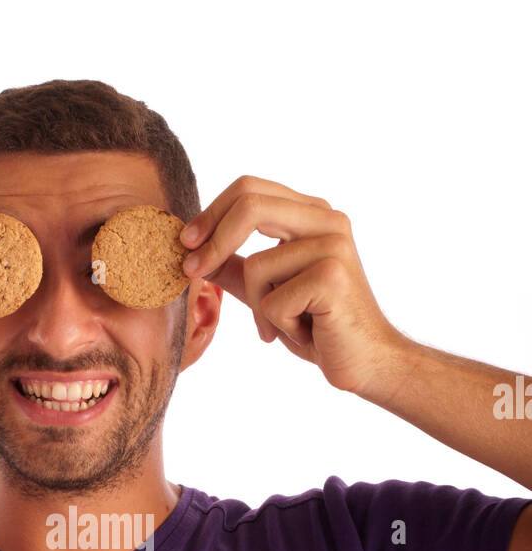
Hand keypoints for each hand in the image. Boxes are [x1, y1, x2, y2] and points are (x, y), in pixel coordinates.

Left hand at [179, 175, 405, 392]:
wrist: (364, 361)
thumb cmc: (317, 326)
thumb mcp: (266, 291)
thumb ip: (235, 267)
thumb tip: (193, 251)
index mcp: (311, 214)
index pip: (250, 189)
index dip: (211, 213)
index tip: (186, 243)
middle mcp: (327, 220)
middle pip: (251, 204)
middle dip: (212, 240)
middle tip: (190, 269)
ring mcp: (333, 244)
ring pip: (256, 265)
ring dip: (259, 307)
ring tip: (285, 324)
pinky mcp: (332, 276)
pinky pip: (272, 299)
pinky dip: (277, 324)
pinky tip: (305, 332)